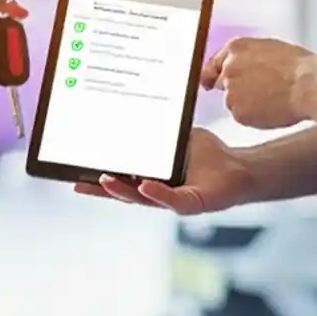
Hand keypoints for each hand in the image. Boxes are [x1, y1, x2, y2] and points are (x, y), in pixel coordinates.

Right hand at [73, 128, 255, 214]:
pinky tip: (145, 186)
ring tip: (104, 181)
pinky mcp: (192, 204)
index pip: (121, 180)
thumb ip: (160, 131)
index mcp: (153, 179)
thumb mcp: (179, 137)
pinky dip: (158, 193)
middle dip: (101, 189)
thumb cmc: (208, 156)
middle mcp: (159, 194)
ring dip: (123, 191)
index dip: (98, 179)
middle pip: (124, 193)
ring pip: (142, 199)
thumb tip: (139, 111)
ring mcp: (173, 201)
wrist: (240, 169)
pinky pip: (172, 200)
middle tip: (78, 184)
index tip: (76, 175)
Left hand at [202, 37, 313, 129]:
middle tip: (260, 92)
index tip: (210, 83)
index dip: (215, 75)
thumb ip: (246, 57)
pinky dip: (254, 116)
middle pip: (220, 84)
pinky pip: (242, 116)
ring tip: (273, 98)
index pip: (213, 63)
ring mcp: (231, 90)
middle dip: (234, 89)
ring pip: (233, 102)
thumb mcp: (268, 49)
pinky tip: (272, 108)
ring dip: (246, 103)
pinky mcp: (238, 111)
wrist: (310, 85)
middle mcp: (228, 68)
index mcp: (236, 48)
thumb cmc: (298, 67)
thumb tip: (235, 66)